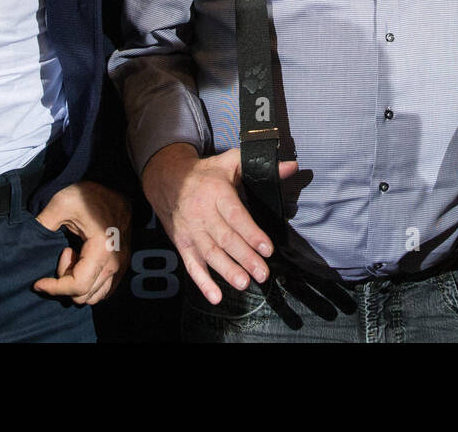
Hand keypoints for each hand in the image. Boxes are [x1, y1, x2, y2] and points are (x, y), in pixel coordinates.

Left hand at [33, 181, 129, 304]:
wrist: (115, 185)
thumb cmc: (89, 194)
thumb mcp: (62, 203)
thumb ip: (43, 225)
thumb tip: (24, 242)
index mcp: (101, 249)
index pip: (77, 286)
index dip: (54, 288)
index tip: (38, 282)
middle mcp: (115, 262)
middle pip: (83, 295)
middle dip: (65, 282)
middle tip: (63, 253)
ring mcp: (120, 265)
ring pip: (94, 297)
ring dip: (77, 285)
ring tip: (73, 258)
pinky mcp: (121, 265)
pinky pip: (104, 290)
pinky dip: (89, 286)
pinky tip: (82, 264)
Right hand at [141, 143, 298, 304]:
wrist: (167, 179)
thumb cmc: (205, 173)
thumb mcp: (230, 161)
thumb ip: (257, 164)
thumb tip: (290, 167)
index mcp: (216, 192)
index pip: (235, 216)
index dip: (251, 233)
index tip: (267, 248)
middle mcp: (202, 213)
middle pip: (225, 239)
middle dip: (244, 257)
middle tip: (262, 273)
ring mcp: (191, 231)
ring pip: (210, 254)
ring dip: (227, 271)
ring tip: (244, 283)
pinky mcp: (183, 244)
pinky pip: (192, 265)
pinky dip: (202, 283)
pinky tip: (216, 296)